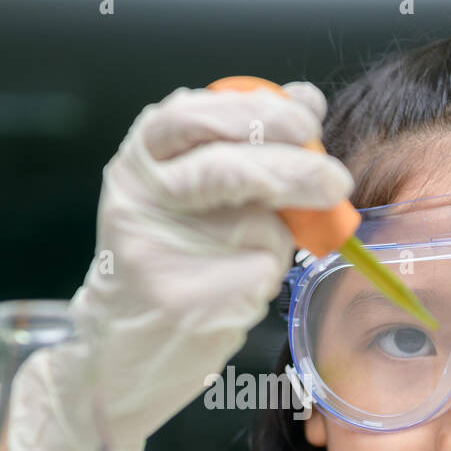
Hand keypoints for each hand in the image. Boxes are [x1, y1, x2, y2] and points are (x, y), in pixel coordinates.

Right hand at [7, 81, 353, 450]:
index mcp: (138, 162)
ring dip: (278, 237)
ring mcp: (163, 256)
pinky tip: (232, 291)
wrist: (115, 351)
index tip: (306, 119)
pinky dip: (268, 278)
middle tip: (335, 181)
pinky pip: (263, 275)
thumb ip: (235, 143)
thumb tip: (306, 99)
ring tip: (248, 253)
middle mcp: (141, 201)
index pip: (194, 114)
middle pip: (230, 169)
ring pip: (258, 227)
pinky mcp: (192, 305)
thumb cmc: (161, 259)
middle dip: (297, 170)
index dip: (259, 111)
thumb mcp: (179, 189)